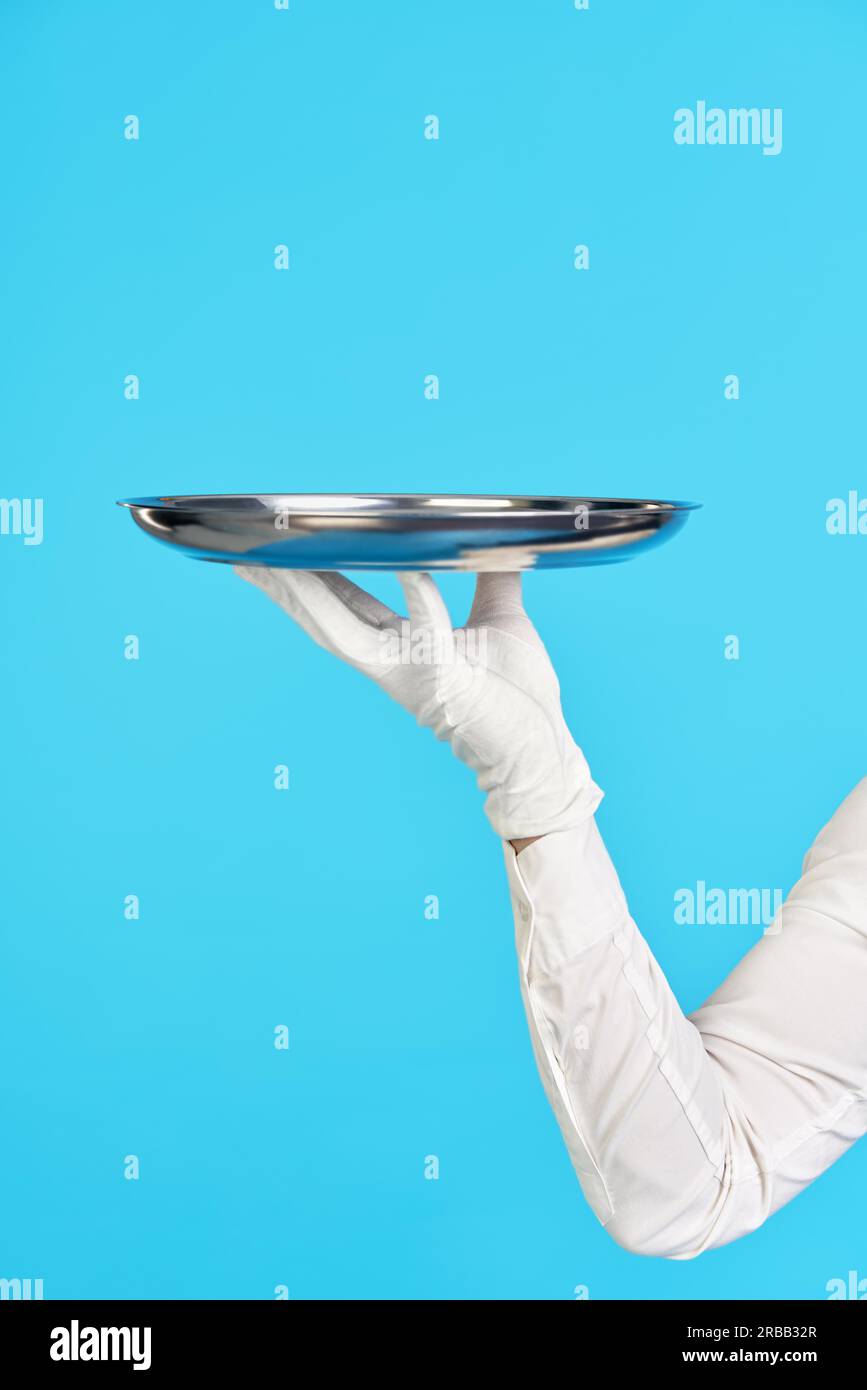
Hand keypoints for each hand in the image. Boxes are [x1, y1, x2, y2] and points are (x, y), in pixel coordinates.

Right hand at [235, 566, 601, 840]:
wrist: (543, 748)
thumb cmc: (519, 694)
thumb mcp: (502, 618)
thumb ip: (490, 578)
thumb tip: (492, 539)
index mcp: (400, 647)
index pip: (342, 607)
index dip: (305, 580)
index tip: (268, 554)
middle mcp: (394, 663)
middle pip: (324, 620)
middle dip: (283, 588)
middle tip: (244, 554)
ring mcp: (414, 674)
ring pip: (348, 633)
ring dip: (313, 597)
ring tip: (282, 563)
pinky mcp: (447, 681)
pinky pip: (426, 634)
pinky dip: (418, 599)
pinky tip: (409, 569)